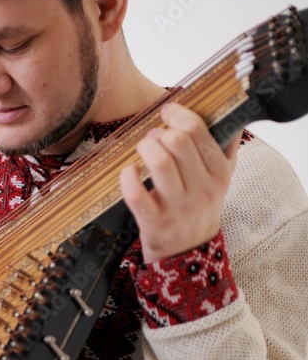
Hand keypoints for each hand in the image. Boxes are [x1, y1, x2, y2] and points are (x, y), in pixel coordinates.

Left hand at [119, 101, 239, 262]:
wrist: (189, 247)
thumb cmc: (201, 204)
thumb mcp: (222, 176)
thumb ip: (227, 145)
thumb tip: (230, 112)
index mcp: (219, 172)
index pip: (199, 131)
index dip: (178, 114)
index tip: (168, 111)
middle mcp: (201, 188)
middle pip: (177, 142)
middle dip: (160, 131)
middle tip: (155, 136)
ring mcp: (177, 206)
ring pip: (158, 162)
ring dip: (145, 147)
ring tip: (144, 150)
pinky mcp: (153, 220)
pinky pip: (136, 193)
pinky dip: (127, 176)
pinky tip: (130, 171)